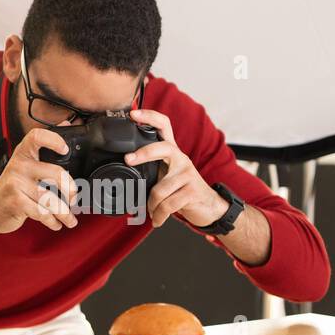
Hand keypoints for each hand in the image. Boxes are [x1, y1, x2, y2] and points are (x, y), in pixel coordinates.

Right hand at [0, 127, 79, 234]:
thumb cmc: (12, 188)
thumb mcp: (25, 166)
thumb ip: (45, 150)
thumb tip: (67, 124)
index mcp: (23, 153)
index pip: (37, 136)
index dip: (53, 139)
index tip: (65, 149)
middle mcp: (19, 165)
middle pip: (55, 173)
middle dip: (71, 189)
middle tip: (74, 197)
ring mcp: (16, 184)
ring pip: (51, 199)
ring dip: (65, 213)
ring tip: (70, 219)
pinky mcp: (16, 202)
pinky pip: (43, 213)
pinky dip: (52, 221)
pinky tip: (56, 223)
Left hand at [126, 109, 227, 228]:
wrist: (209, 207)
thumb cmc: (183, 190)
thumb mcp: (168, 175)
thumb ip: (153, 169)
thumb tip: (125, 169)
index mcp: (172, 152)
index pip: (164, 126)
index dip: (149, 117)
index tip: (133, 114)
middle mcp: (181, 159)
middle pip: (162, 148)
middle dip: (143, 153)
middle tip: (128, 160)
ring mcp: (188, 174)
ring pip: (159, 189)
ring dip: (151, 205)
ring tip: (151, 211)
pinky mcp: (192, 191)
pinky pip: (167, 205)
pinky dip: (159, 215)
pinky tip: (158, 219)